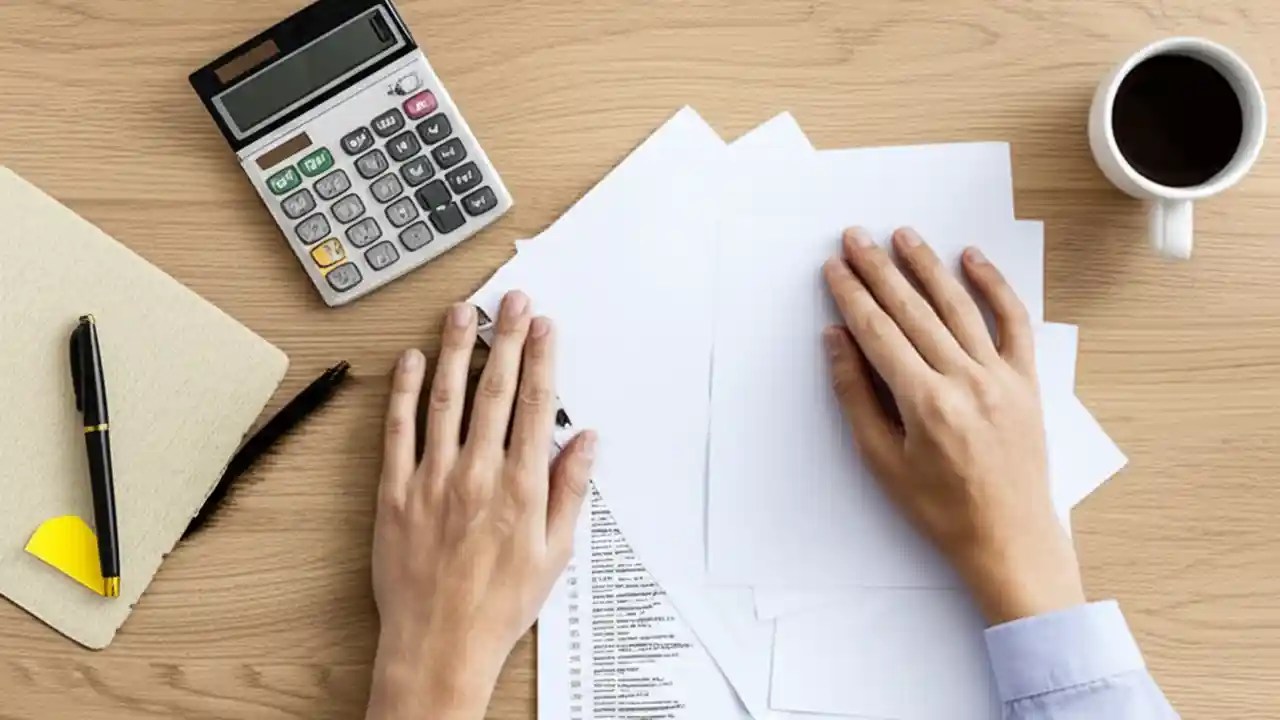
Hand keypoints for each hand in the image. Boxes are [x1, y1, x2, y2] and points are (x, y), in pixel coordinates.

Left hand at [366, 291, 596, 719]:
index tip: (545, 327)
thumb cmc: (500, 605)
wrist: (440, 643)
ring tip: (463, 314)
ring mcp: (433, 479)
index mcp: (521, 487)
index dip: (542, 359)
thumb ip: (570, 491)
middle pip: (495, 390)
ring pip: (445, 398)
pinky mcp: (396, 492)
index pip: (536, 406)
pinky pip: (399, 430)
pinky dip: (404, 392)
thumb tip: (585, 443)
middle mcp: (478, 473)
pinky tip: (410, 362)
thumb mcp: (555, 553)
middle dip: (506, 338)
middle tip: (511, 302)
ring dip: (455, 349)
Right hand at [822, 227, 1083, 624]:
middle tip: (855, 237)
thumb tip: (837, 340)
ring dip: (927, 266)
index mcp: (926, 404)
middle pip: (914, 311)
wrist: (1009, 538)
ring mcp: (1001, 377)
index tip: (834, 268)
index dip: (852, 296)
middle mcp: (966, 381)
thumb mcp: (882, 462)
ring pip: (959, 306)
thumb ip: (857, 396)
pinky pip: (1013, 322)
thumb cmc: (941, 510)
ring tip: (903, 235)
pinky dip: (994, 286)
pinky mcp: (1026, 380)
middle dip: (879, 270)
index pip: (879, 333)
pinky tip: (972, 259)